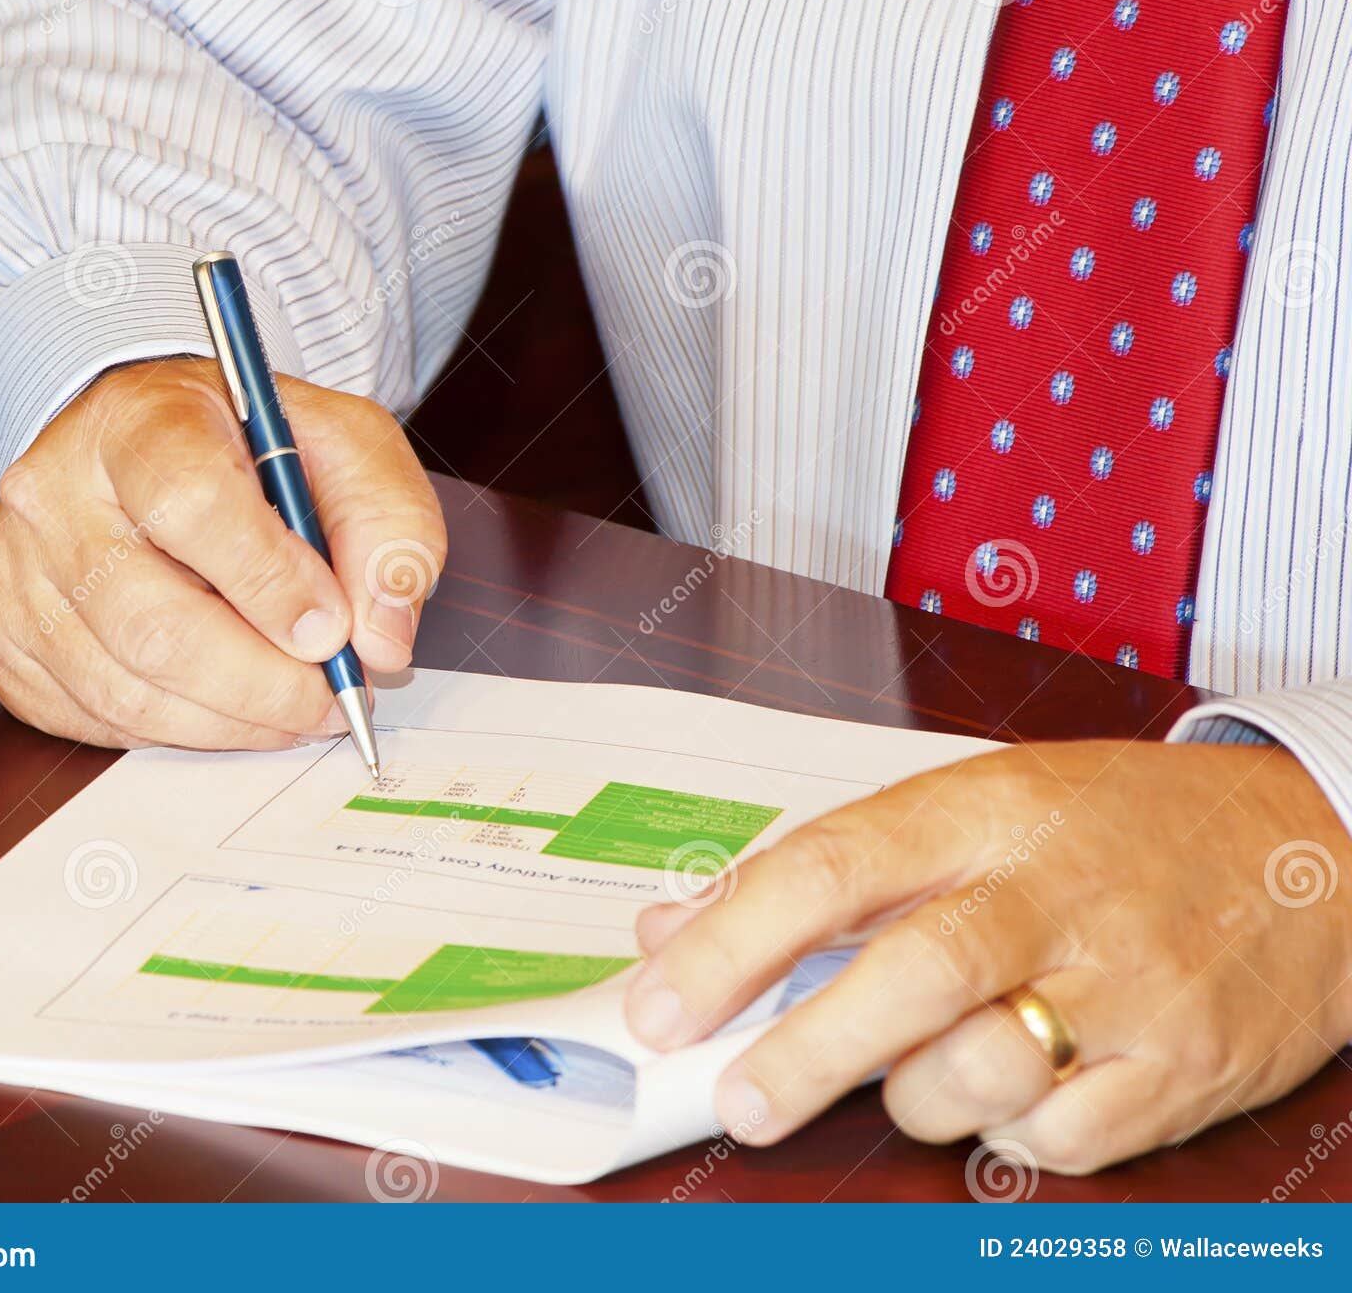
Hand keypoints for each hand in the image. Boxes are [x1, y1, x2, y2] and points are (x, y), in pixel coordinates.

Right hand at [0, 358, 444, 749]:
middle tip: (329, 700)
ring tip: (292, 710)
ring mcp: (16, 571)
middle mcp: (54, 492)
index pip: (190, 504)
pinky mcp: (3, 638)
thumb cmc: (247, 443)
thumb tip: (383, 641)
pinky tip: (225, 706)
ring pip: (124, 687)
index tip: (331, 631)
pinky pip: (91, 717)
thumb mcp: (343, 444)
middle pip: (154, 622)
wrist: (146, 439)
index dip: (269, 581)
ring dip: (228, 722)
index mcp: (138, 421)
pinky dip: (174, 731)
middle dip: (262, 684)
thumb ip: (387, 525)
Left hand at [623, 740, 1351, 1173]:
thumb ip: (830, 867)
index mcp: (985, 808)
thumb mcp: (976, 804)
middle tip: (739, 1097)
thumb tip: (679, 928)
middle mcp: (1052, 892)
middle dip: (802, 1051)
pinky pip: (1053, 1143)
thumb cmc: (1116, 824)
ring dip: (915, 1094)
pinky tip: (1014, 1087)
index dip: (729, 941)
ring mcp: (1126, 985)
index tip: (660, 1002)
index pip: (832, 866)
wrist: (1307, 850)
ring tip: (919, 1066)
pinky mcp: (1181, 1070)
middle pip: (906, 978)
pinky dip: (1006, 1133)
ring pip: (972, 1076)